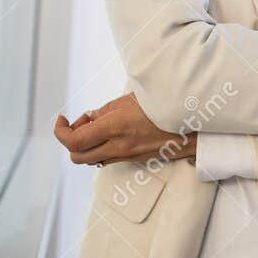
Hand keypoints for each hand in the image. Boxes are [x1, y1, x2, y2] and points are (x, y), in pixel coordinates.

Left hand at [52, 92, 196, 166]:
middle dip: (70, 141)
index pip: (74, 140)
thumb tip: (88, 118)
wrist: (196, 121)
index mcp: (117, 128)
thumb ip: (106, 110)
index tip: (62, 119)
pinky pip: (108, 158)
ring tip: (96, 126)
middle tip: (79, 124)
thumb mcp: (132, 98)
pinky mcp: (136, 159)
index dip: (60, 131)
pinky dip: (100, 147)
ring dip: (86, 145)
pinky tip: (111, 132)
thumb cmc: (166, 103)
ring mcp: (129, 155)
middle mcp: (120, 146)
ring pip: (91, 159)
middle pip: (77, 156)